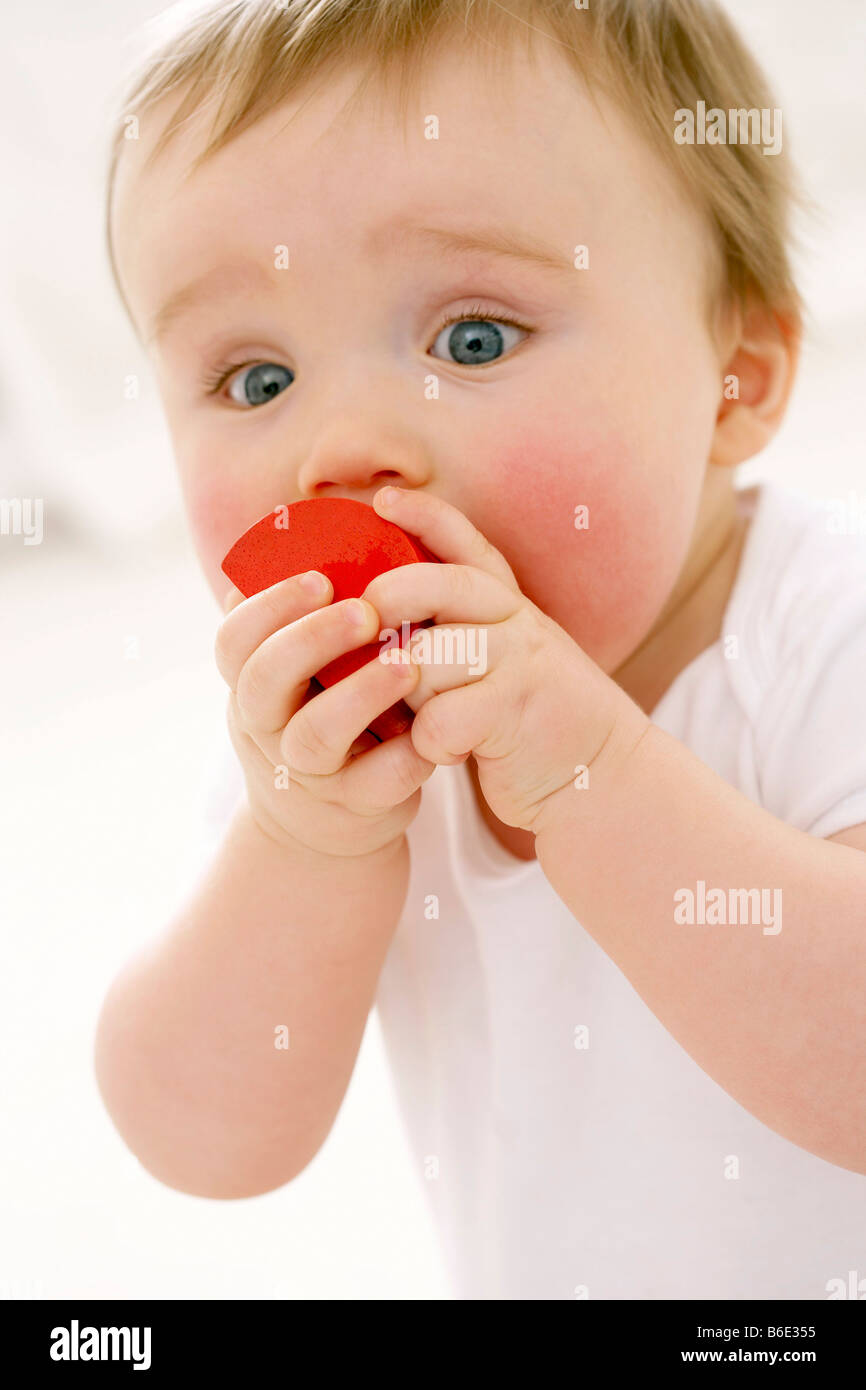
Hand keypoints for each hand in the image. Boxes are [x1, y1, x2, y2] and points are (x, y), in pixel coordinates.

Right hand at [215, 571, 435, 857]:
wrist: (330, 818)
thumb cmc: (323, 712)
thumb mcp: (300, 672)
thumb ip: (300, 615)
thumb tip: (294, 531)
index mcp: (252, 684)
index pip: (232, 641)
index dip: (267, 608)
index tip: (318, 575)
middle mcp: (266, 728)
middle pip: (263, 683)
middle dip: (311, 639)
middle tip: (366, 609)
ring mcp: (309, 771)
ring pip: (316, 736)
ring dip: (361, 694)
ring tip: (407, 662)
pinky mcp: (356, 806)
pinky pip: (376, 782)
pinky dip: (405, 756)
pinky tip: (433, 728)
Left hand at [363, 486, 649, 833]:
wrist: (601, 775)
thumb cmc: (528, 722)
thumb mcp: (502, 661)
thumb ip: (455, 633)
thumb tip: (376, 614)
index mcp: (507, 602)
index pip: (464, 542)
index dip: (424, 515)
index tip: (383, 502)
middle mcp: (515, 618)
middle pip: (429, 585)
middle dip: (383, 603)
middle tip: (363, 636)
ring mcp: (519, 658)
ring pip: (423, 659)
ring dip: (409, 699)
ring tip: (425, 722)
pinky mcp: (515, 706)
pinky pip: (440, 716)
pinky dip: (432, 743)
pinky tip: (450, 752)